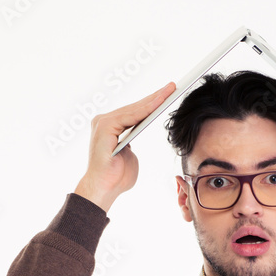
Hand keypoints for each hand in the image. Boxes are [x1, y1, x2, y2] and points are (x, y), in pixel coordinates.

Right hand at [74, 81, 175, 212]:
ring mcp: (103, 122)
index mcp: (109, 128)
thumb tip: (134, 139)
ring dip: (153, 99)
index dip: (152, 103)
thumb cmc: (117, 177)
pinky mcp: (104, 126)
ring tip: (170, 90)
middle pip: (135, 108)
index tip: (168, 94)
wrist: (105, 189)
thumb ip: (130, 145)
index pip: (134, 112)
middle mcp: (103, 122)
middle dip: (155, 97)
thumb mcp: (129, 156)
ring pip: (134, 109)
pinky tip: (159, 102)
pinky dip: (146, 109)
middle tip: (173, 86)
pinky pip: (130, 116)